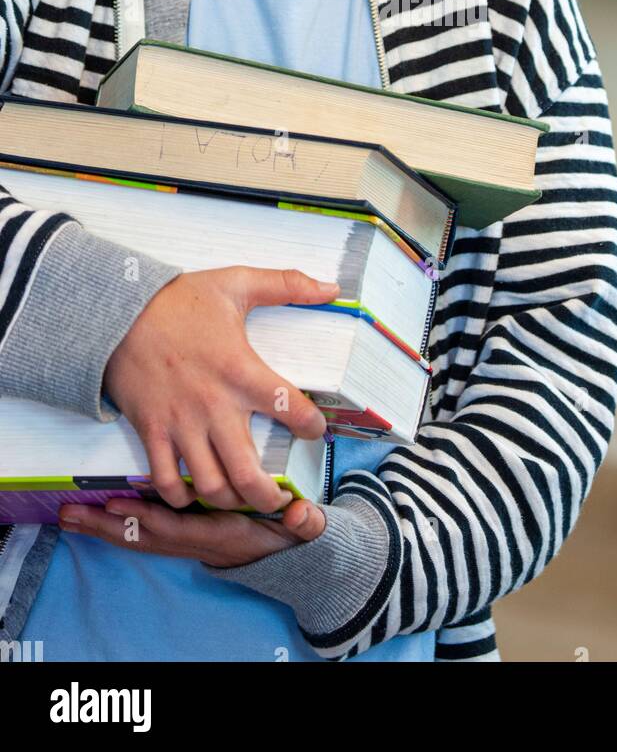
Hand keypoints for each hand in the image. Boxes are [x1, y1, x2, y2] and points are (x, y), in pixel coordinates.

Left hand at [57, 493, 326, 566]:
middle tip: (70, 515)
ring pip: (139, 538)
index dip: (146, 517)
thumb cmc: (293, 536)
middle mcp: (197, 543)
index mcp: (221, 536)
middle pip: (145, 538)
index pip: (178, 528)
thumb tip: (300, 516)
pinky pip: (145, 534)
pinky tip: (97, 516)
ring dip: (103, 529)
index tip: (119, 503)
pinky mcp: (183, 537)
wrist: (292, 561)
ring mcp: (187, 543)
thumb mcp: (305, 528)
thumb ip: (304, 522)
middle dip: (106, 528)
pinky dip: (118, 527)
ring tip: (69, 516)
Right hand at [103, 265, 340, 514]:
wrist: (117, 311)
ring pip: (208, 486)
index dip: (312, 426)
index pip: (289, 408)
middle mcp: (213, 405)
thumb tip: (332, 287)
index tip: (316, 430)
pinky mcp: (151, 432)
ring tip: (241, 498)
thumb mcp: (237, 282)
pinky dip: (181, 498)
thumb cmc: (179, 300)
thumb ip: (287, 284)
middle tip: (279, 500)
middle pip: (246, 473)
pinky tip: (195, 495)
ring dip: (229, 501)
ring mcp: (180, 424)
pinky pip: (166, 481)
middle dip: (267, 498)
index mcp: (240, 370)